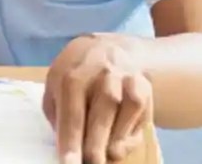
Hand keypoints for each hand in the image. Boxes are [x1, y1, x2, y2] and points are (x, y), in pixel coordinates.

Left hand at [44, 35, 152, 163]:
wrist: (110, 48)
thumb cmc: (76, 73)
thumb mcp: (56, 83)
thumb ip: (56, 112)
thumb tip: (64, 144)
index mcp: (74, 75)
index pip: (72, 115)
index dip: (71, 143)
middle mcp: (104, 76)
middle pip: (101, 118)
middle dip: (94, 149)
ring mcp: (128, 83)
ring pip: (124, 120)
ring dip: (112, 145)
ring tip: (102, 157)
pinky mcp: (145, 91)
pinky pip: (140, 122)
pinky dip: (128, 140)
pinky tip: (116, 145)